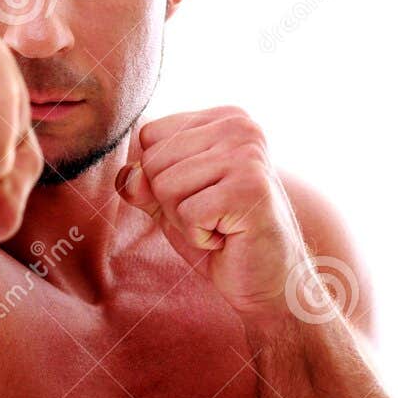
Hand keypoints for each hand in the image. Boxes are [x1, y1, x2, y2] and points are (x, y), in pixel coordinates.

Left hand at [115, 106, 307, 324]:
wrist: (269, 279)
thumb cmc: (220, 235)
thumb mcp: (170, 202)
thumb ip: (142, 182)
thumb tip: (129, 175)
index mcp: (225, 117)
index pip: (149, 135)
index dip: (160, 176)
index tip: (201, 193)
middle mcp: (241, 127)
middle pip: (154, 160)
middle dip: (171, 201)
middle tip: (212, 215)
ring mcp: (248, 155)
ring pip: (165, 186)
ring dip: (185, 220)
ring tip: (220, 224)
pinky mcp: (250, 189)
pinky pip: (186, 213)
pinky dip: (198, 236)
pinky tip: (228, 236)